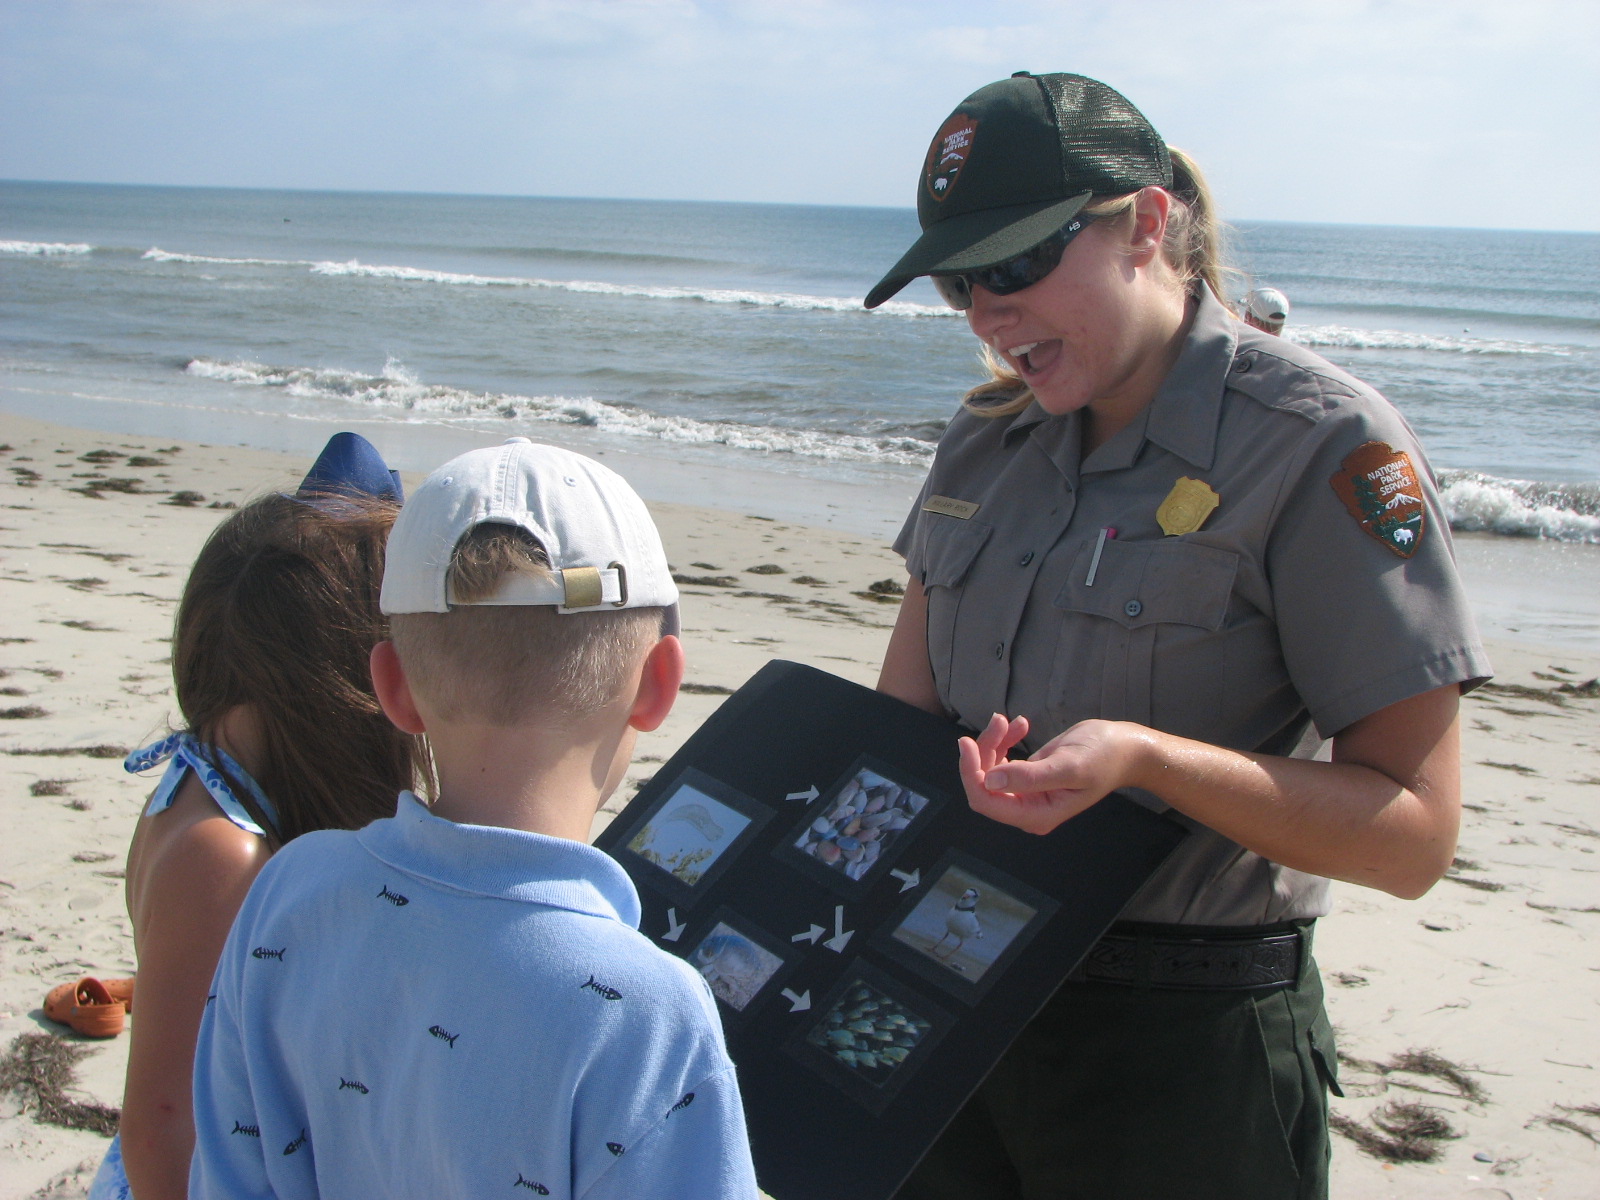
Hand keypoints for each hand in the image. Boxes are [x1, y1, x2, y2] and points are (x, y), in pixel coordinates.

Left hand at [957, 714, 1144, 835]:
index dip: (970, 773)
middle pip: (984, 784)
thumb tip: (990, 781)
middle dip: (984, 752)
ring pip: (988, 770)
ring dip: (993, 742)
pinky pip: (1000, 761)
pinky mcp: (1026, 777)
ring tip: (1008, 720)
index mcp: (1036, 815)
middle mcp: (1026, 810)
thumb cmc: (1103, 757)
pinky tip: (1020, 725)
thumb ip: (1031, 777)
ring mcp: (1025, 795)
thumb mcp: (1069, 766)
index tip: (967, 742)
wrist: (1124, 748)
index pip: (986, 802)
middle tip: (1000, 720)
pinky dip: (1003, 741)